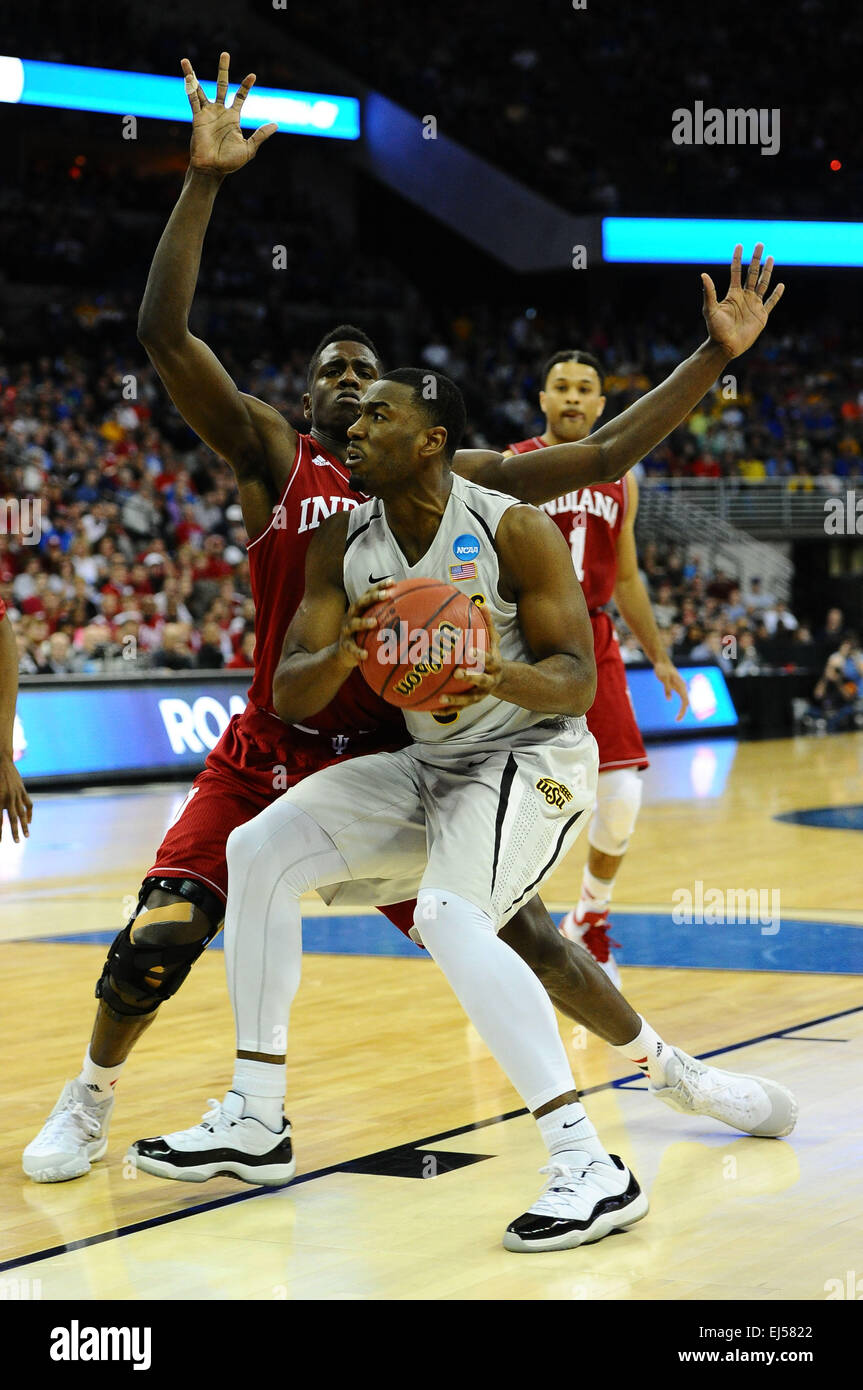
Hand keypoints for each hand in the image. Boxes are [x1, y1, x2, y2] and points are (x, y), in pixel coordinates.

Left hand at [0, 751, 32, 842]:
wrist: (1, 761)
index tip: (0, 841)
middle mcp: (8, 798)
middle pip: (13, 819)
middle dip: (14, 832)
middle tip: (16, 842)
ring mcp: (17, 794)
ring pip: (22, 813)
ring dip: (25, 825)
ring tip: (27, 836)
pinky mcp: (22, 790)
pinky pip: (28, 804)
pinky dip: (29, 813)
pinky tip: (29, 822)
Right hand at [182, 52, 276, 175]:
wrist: (213, 170)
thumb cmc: (230, 162)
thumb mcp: (250, 148)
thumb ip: (261, 135)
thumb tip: (276, 124)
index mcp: (233, 117)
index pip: (240, 96)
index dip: (246, 86)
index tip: (252, 76)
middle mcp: (220, 112)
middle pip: (222, 85)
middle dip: (223, 70)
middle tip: (225, 54)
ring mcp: (207, 113)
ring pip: (200, 89)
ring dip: (193, 76)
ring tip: (185, 61)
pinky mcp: (197, 118)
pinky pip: (192, 99)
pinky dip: (189, 87)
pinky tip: (186, 75)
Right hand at [337, 584, 393, 668]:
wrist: (344, 653)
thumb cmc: (364, 635)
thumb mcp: (372, 623)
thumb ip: (387, 618)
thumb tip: (414, 614)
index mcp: (360, 609)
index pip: (369, 593)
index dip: (380, 587)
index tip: (392, 582)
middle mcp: (351, 616)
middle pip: (360, 602)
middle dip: (373, 597)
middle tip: (386, 596)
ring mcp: (346, 630)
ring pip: (354, 624)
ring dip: (363, 622)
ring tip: (374, 622)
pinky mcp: (345, 645)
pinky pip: (351, 648)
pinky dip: (358, 651)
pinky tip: (365, 654)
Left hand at [439, 610, 503, 707]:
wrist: (503, 679)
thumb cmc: (491, 654)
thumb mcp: (493, 640)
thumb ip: (487, 624)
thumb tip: (481, 603)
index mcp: (494, 665)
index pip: (489, 660)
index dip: (480, 656)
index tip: (470, 651)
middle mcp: (489, 682)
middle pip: (481, 682)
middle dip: (470, 678)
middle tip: (457, 673)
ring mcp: (481, 695)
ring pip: (469, 700)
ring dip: (456, 701)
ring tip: (441, 699)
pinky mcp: (472, 703)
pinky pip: (458, 709)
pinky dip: (446, 710)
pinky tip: (431, 709)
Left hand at [653, 659, 688, 720]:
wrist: (662, 662)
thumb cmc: (663, 669)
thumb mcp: (663, 678)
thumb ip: (667, 688)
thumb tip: (669, 699)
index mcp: (681, 685)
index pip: (685, 701)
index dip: (682, 711)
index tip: (677, 718)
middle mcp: (682, 687)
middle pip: (686, 702)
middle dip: (683, 711)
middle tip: (677, 720)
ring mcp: (680, 687)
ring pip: (684, 699)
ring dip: (682, 709)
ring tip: (678, 718)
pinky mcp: (676, 686)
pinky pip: (681, 697)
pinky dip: (680, 704)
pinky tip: (678, 709)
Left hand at [702, 244, 783, 358]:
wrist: (726, 346)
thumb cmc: (716, 330)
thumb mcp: (710, 310)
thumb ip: (709, 293)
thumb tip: (703, 274)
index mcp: (733, 294)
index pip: (736, 272)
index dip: (738, 259)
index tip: (739, 245)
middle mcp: (744, 297)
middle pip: (752, 274)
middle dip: (756, 259)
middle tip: (759, 244)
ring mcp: (754, 305)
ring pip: (763, 284)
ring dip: (767, 271)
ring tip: (771, 257)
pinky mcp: (761, 315)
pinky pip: (771, 302)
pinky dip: (776, 294)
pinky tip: (780, 285)